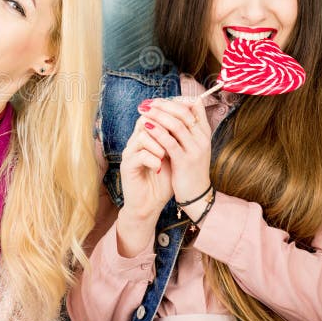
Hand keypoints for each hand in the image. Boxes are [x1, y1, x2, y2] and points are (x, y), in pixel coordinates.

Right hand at [117, 104, 173, 256]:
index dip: (169, 115)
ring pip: (143, 136)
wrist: (149, 205)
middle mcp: (135, 141)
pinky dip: (153, 159)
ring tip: (166, 156)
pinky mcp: (127, 166)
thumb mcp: (174, 158)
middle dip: (164, 127)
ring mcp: (130, 153)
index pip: (154, 114)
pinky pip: (140, 154)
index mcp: (147, 137)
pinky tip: (159, 168)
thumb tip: (194, 121)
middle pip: (146, 120)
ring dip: (159, 144)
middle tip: (176, 137)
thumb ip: (178, 140)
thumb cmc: (162, 182)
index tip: (184, 121)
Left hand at [139, 97, 211, 213]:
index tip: (159, 100)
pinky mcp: (185, 162)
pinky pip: (169, 142)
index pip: (194, 107)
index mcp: (205, 133)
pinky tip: (146, 127)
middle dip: (164, 105)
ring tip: (144, 111)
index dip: (175, 100)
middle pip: (184, 112)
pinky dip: (157, 132)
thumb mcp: (193, 146)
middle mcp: (202, 139)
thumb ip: (186, 130)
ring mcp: (195, 150)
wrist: (197, 195)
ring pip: (176, 125)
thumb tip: (173, 111)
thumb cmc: (191, 169)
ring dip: (158, 115)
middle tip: (148, 103)